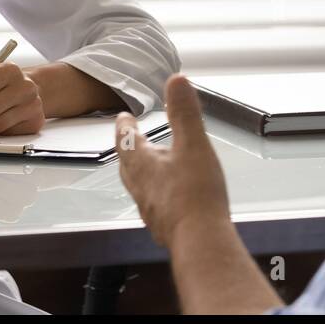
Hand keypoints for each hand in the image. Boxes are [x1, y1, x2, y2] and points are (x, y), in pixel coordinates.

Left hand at [117, 74, 229, 247]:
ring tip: (153, 166)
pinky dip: (157, 193)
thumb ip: (185, 113)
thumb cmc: (195, 195)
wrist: (201, 242)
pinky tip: (171, 196)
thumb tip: (176, 81)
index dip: (125, 126)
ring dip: (142, 171)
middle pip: (127, 163)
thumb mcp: (193, 145)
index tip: (124, 117)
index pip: (125, 140)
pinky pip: (153, 203)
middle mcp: (140, 187)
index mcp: (142, 164)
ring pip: (138, 185)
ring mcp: (149, 209)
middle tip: (132, 139)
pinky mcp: (162, 225)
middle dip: (129, 149)